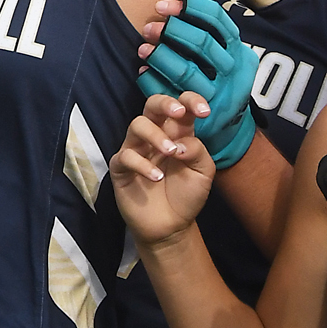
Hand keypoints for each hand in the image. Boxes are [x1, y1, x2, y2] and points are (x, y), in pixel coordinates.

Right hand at [109, 93, 216, 245]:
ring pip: (137, 125)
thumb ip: (197, 151)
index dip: (190, 101)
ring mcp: (136, 150)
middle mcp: (155, 136)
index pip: (180, 107)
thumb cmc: (186, 195)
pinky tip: (157, 177)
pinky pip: (126, 156)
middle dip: (164, 103)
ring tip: (170, 152)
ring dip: (155, 135)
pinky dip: (142, 164)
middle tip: (178, 112)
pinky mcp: (121, 167)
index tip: (204, 111)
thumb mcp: (203, 172)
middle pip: (151, 105)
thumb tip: (179, 143)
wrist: (171, 226)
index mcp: (177, 133)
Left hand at [138, 0, 257, 167]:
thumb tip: (169, 7)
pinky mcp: (202, 115)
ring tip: (143, 49)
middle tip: (149, 28)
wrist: (232, 129)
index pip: (217, 20)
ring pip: (186, 72)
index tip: (162, 5)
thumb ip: (207, 34)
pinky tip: (143, 72)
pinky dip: (154, 82)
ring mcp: (219, 95)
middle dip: (171, 32)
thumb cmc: (221, 82)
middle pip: (202, 43)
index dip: (189, 8)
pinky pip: (173, 95)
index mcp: (239, 50)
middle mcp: (234, 72)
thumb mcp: (226, 56)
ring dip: (160, 56)